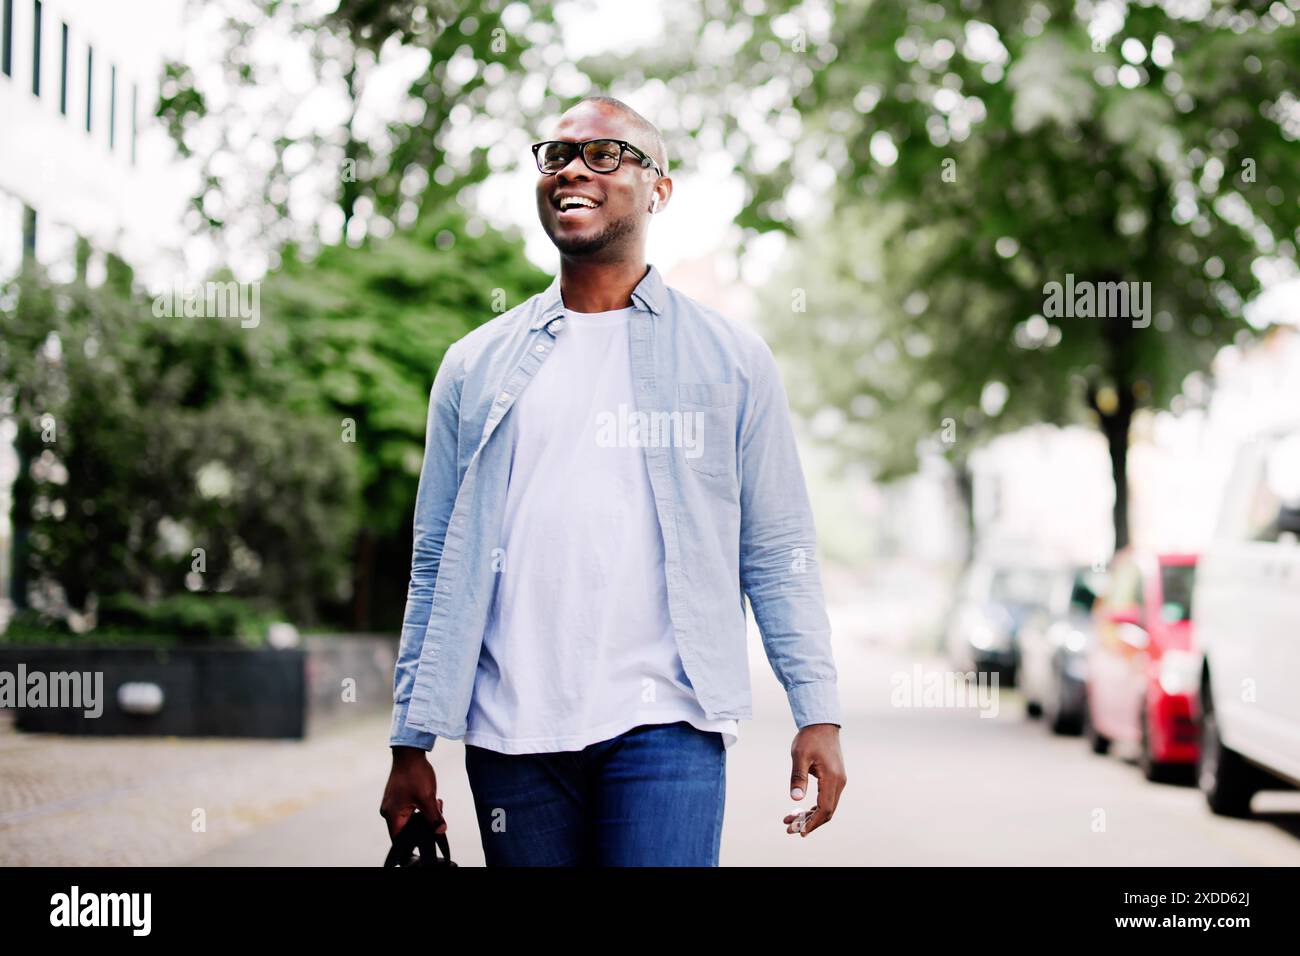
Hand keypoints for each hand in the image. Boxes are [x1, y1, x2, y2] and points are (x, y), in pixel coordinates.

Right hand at [380, 746, 446, 840]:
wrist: (410, 752)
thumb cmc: (414, 773)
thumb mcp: (428, 798)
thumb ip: (434, 818)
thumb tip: (440, 831)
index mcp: (391, 815)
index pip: (400, 839)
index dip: (414, 840)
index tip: (427, 834)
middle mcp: (388, 811)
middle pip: (407, 828)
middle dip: (424, 823)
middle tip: (435, 811)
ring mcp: (392, 803)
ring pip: (410, 817)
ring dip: (424, 813)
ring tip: (434, 801)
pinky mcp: (397, 796)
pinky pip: (408, 808)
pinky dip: (420, 806)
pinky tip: (430, 798)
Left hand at [783, 723, 844, 837]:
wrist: (821, 724)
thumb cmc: (809, 738)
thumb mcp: (800, 756)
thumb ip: (798, 777)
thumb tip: (796, 799)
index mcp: (832, 778)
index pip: (825, 808)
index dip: (813, 822)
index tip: (800, 831)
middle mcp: (839, 782)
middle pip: (827, 811)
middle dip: (809, 822)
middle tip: (790, 829)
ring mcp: (838, 780)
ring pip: (827, 806)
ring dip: (810, 816)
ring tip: (790, 820)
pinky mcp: (835, 778)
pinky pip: (826, 798)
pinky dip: (814, 807)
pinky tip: (801, 810)